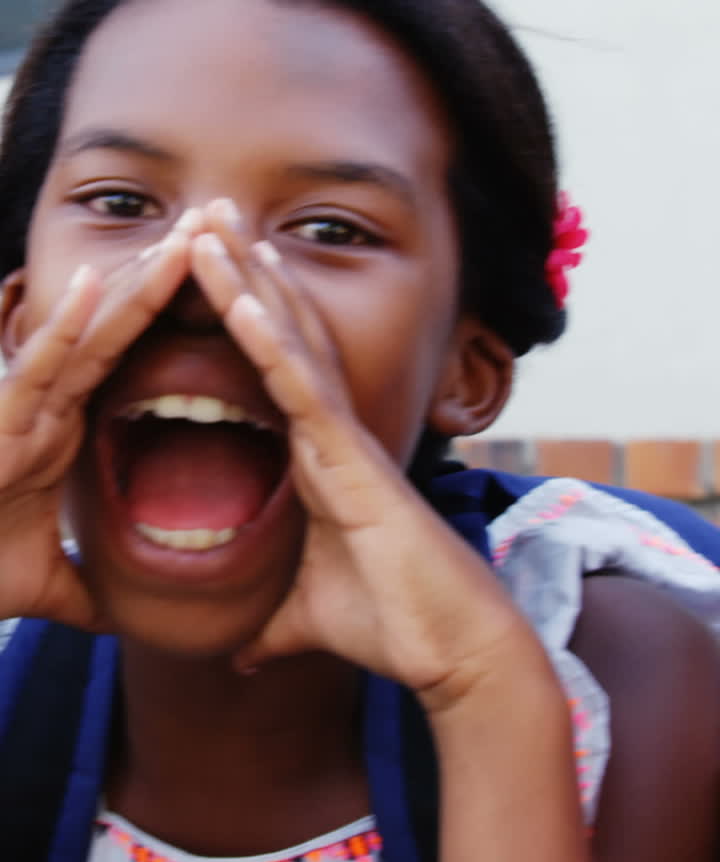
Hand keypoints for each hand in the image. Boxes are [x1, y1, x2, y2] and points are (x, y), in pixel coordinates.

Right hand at [0, 228, 192, 628]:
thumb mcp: (49, 582)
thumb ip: (90, 588)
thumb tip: (128, 617)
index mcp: (62, 424)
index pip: (128, 357)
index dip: (169, 317)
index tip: (215, 280)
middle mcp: (47, 403)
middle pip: (120, 327)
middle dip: (167, 277)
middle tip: (217, 223)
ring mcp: (22, 404)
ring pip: (88, 333)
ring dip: (136, 285)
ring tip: (185, 238)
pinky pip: (36, 366)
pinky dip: (65, 327)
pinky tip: (98, 285)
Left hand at [191, 204, 536, 712]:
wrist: (453, 648)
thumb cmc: (393, 624)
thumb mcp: (306, 621)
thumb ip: (271, 624)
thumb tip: (240, 652)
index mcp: (318, 457)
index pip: (269, 368)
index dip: (242, 313)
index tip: (208, 264)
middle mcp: (332, 433)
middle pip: (280, 333)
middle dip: (243, 269)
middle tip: (206, 209)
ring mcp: (345, 440)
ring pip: (290, 343)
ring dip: (248, 282)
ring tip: (211, 226)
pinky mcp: (355, 463)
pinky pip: (304, 392)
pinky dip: (272, 344)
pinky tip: (242, 301)